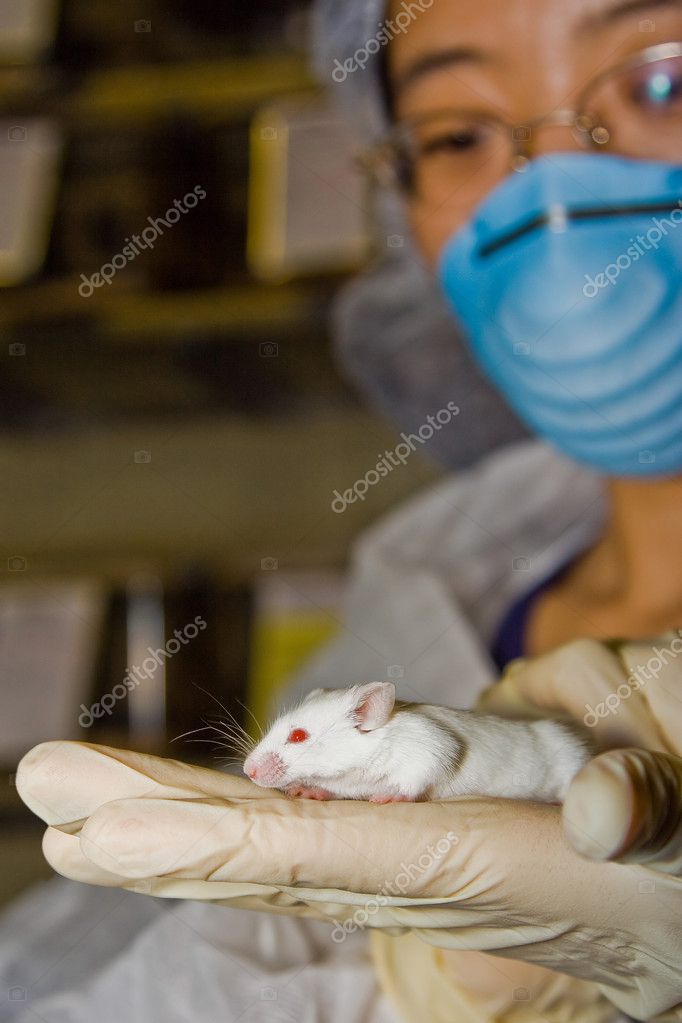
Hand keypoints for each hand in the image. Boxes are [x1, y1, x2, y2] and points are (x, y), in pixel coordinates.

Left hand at [16, 739, 681, 1020]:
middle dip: (148, 822)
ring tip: (75, 791)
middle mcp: (422, 861)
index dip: (207, 844)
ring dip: (170, 811)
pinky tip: (181, 807)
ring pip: (275, 826)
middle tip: (43, 786)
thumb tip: (600, 815)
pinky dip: (237, 809)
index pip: (316, 857)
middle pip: (261, 846)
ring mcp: (416, 835)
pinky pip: (321, 808)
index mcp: (474, 872)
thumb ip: (645, 804)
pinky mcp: (426, 806)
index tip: (102, 834)